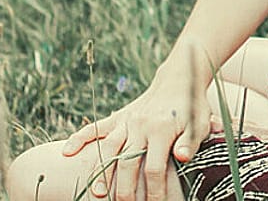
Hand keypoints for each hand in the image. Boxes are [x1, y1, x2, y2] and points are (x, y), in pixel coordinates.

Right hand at [61, 63, 208, 200]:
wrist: (179, 79)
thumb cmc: (193, 106)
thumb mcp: (200, 123)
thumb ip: (190, 141)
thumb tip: (183, 158)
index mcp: (163, 129)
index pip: (155, 167)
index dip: (154, 190)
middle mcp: (141, 125)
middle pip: (128, 162)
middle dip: (124, 189)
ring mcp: (128, 120)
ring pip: (109, 148)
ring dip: (101, 171)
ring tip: (96, 193)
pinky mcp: (119, 116)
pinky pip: (96, 127)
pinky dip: (80, 138)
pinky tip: (67, 151)